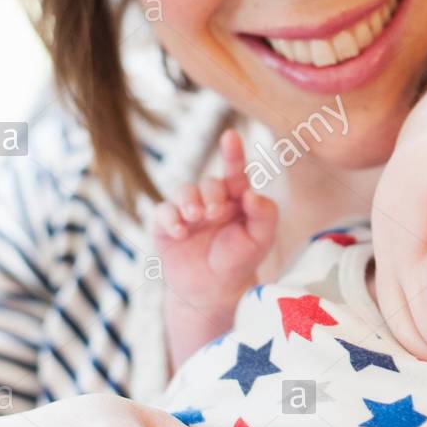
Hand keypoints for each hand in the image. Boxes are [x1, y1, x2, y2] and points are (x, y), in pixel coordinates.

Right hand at [153, 128, 277, 308]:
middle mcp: (211, 200)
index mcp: (237, 199)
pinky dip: (170, 217)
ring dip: (189, 200)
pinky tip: (180, 231)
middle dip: (211, 194)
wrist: (214, 291)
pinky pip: (162, 211)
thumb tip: (251, 193)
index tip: (230, 135)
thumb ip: (264, 214)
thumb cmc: (240, 260)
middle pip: (208, 182)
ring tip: (195, 217)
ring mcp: (187, 211)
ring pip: (183, 190)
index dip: (233, 153)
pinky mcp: (167, 225)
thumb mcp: (261, 239)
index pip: (235, 172)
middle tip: (214, 213)